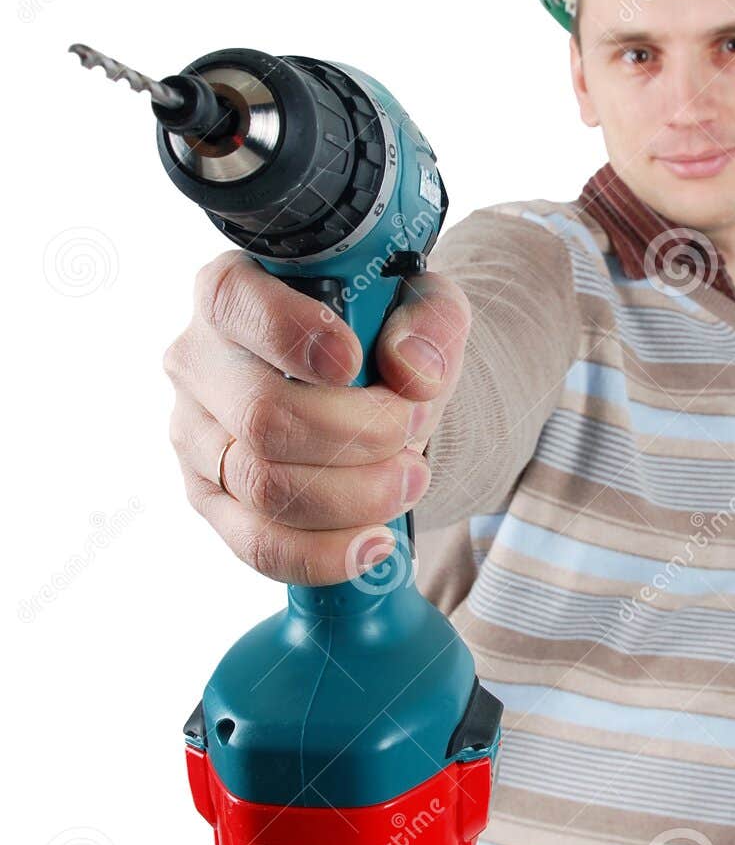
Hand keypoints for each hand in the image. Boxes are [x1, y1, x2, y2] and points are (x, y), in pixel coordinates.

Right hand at [164, 250, 471, 585]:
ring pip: (262, 487)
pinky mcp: (209, 498)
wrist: (372, 388)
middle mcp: (198, 361)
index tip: (352, 360)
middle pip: (261, 416)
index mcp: (233, 292)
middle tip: (412, 430)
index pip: (235, 305)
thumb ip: (430, 322)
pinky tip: (375, 541)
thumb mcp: (421, 304)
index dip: (292, 336)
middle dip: (357, 435)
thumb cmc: (381, 334)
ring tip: (409, 478)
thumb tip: (415, 373)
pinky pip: (257, 544)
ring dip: (354, 495)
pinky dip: (326, 553)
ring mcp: (195, 436)